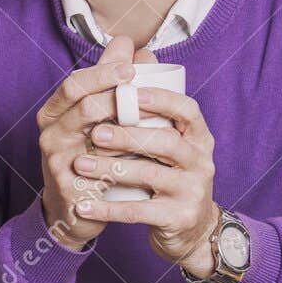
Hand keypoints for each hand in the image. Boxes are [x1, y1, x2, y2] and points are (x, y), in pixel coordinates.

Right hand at [36, 37, 139, 249]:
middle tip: (144, 87)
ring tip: (152, 116)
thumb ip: (109, 83)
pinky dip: (127, 159)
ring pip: (95, 136)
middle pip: (83, 105)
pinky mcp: (71, 187)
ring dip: (127, 125)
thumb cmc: (88, 157)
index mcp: (54, 113)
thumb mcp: (91, 119)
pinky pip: (103, 169)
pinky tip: (148, 153)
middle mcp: (51, 134)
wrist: (74, 211)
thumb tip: (135, 47)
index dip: (102, 72)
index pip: (74, 84)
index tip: (130, 66)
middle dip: (116, 92)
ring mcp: (58, 161)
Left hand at [67, 84, 220, 277]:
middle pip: (166, 142)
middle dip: (128, 135)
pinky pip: (139, 211)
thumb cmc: (171, 175)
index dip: (161, 99)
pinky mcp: (178, 218)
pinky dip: (108, 209)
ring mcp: (192, 190)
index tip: (130, 91)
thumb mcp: (170, 142)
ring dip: (112, 169)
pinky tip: (84, 205)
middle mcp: (200, 161)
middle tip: (96, 132)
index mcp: (198, 137)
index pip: (187, 110)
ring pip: (150, 175)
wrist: (191, 228)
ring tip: (80, 165)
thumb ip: (153, 108)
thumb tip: (138, 53)